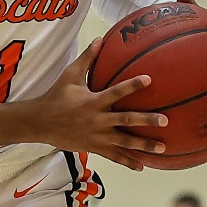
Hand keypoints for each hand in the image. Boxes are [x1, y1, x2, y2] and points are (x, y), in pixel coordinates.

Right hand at [31, 40, 167, 169]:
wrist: (40, 123)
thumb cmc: (56, 96)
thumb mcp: (70, 75)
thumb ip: (87, 58)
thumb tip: (99, 39)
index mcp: (93, 101)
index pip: (116, 92)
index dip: (133, 85)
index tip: (149, 79)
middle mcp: (98, 120)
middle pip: (126, 120)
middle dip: (146, 120)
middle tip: (165, 119)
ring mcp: (97, 136)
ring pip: (124, 142)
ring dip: (144, 145)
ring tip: (162, 147)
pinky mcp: (94, 148)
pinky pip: (114, 156)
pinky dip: (128, 162)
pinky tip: (142, 166)